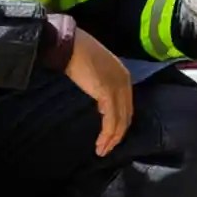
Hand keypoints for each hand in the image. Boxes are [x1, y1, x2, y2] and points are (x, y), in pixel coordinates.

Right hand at [64, 27, 132, 156]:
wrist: (70, 45)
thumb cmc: (78, 54)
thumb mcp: (97, 70)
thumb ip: (103, 85)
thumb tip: (102, 104)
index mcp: (123, 76)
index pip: (127, 105)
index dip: (120, 123)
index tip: (111, 137)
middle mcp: (124, 82)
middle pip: (126, 115)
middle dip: (118, 135)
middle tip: (107, 149)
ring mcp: (117, 88)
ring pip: (120, 121)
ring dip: (112, 139)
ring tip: (102, 151)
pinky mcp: (107, 94)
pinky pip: (110, 120)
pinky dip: (107, 134)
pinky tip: (100, 143)